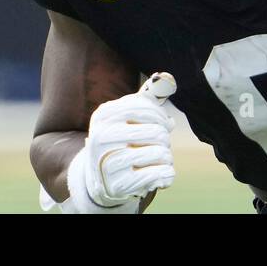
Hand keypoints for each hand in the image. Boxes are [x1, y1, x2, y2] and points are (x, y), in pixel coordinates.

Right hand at [67, 73, 177, 211]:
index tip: (164, 124)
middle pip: (157, 132)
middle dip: (164, 139)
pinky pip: (159, 174)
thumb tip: (167, 80)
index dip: (161, 116)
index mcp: (103, 115)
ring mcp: (108, 163)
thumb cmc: (120, 142)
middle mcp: (101, 137)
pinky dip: (167, 174)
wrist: (99, 180)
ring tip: (158, 160)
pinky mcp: (120, 185)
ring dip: (166, 157)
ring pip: (161, 153)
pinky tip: (161, 174)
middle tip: (160, 144)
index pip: (144, 107)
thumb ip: (145, 99)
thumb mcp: (126, 118)